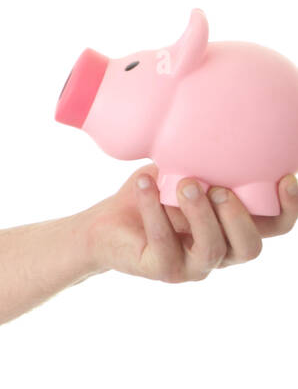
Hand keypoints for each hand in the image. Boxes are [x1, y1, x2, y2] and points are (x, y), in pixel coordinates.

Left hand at [86, 162, 297, 281]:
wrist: (108, 222)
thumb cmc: (156, 192)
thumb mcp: (186, 167)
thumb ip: (208, 159)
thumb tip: (220, 119)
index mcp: (235, 227)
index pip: (274, 226)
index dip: (288, 208)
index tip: (285, 179)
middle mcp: (221, 252)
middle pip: (250, 248)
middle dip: (239, 216)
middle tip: (220, 188)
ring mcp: (193, 266)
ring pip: (212, 249)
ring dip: (200, 213)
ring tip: (184, 183)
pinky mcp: (162, 270)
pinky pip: (164, 243)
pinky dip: (154, 209)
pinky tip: (145, 184)